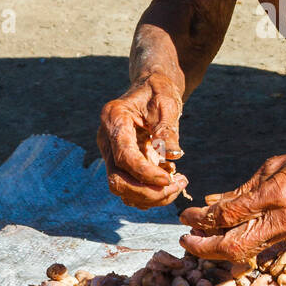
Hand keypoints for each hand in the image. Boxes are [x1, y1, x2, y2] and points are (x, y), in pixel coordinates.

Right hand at [98, 73, 187, 208]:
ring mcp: (111, 153)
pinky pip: (130, 189)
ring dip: (152, 196)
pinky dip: (151, 193)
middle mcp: (106, 139)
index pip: (124, 156)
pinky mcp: (120, 164)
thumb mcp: (167, 103)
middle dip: (148, 192)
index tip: (169, 179)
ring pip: (122, 189)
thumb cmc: (160, 91)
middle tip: (178, 185)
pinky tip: (170, 179)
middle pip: (117, 179)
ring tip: (179, 183)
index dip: (145, 173)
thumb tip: (174, 155)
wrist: (151, 89)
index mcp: (114, 118)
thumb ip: (168, 128)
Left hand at [179, 142, 285, 260]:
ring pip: (244, 252)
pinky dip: (236, 244)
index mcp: (275, 196)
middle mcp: (281, 220)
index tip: (185, 215)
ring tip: (198, 240)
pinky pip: (258, 245)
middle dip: (204, 248)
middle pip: (233, 246)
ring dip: (217, 250)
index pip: (229, 216)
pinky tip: (223, 237)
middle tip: (184, 239)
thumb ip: (244, 188)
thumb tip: (215, 203)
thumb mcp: (275, 165)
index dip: (203, 219)